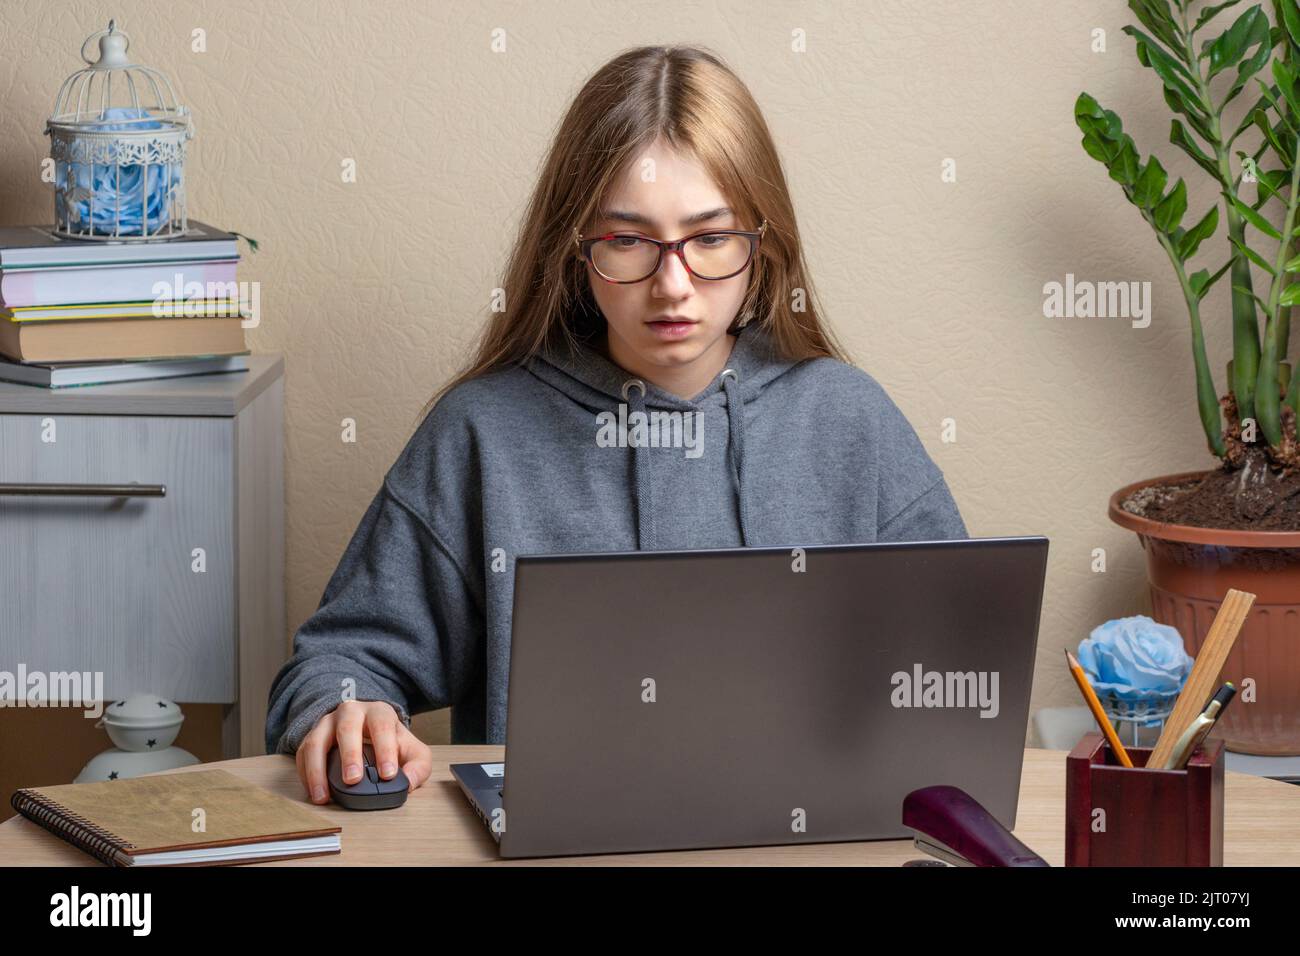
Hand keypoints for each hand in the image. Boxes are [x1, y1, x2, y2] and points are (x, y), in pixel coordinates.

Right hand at [295, 699, 432, 804]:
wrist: (366, 730)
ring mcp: (327, 724)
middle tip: (353, 780)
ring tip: (324, 795)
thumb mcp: (412, 751)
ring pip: (317, 741)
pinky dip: (305, 775)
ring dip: (318, 769)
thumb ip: (418, 766)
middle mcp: (351, 713)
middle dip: (350, 754)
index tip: (388, 774)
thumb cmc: (390, 743)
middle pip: (347, 728)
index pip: (382, 725)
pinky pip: (302, 754)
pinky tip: (313, 792)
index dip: (385, 749)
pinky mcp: (310, 738)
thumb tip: (410, 783)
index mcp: (379, 713)